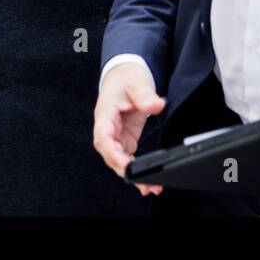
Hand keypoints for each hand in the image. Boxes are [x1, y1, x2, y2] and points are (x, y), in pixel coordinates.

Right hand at [93, 63, 165, 195]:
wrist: (125, 72)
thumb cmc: (126, 76)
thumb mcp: (137, 82)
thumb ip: (145, 96)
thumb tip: (156, 105)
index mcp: (105, 114)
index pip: (103, 139)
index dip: (112, 154)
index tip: (125, 165)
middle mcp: (107, 127)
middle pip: (110, 154)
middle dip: (125, 171)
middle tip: (144, 184)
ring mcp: (116, 134)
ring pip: (119, 159)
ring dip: (131, 173)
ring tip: (149, 187)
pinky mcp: (126, 137)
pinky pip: (127, 156)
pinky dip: (136, 167)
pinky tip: (147, 178)